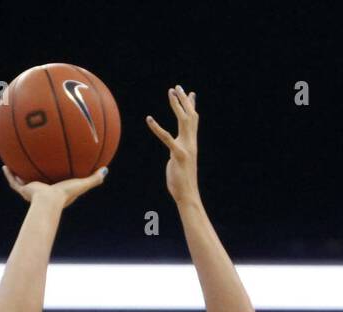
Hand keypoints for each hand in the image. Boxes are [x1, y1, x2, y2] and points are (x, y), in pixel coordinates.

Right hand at [2, 165, 106, 207]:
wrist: (49, 202)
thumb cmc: (66, 195)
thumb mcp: (82, 184)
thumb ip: (94, 178)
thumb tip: (106, 169)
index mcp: (55, 192)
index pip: (56, 183)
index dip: (57, 177)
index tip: (57, 169)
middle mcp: (42, 191)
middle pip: (38, 181)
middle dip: (36, 174)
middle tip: (35, 165)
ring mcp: (31, 191)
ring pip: (23, 181)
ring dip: (19, 173)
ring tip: (14, 164)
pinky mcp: (23, 190)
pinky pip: (14, 181)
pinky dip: (9, 174)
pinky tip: (4, 165)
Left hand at [146, 85, 199, 204]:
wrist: (187, 194)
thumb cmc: (181, 181)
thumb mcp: (180, 162)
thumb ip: (178, 152)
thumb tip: (175, 149)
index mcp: (191, 144)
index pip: (193, 121)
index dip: (191, 106)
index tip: (191, 93)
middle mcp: (191, 143)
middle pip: (190, 116)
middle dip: (184, 100)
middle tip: (177, 87)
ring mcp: (186, 148)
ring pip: (183, 121)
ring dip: (177, 105)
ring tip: (171, 93)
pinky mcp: (178, 154)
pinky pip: (166, 138)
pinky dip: (157, 128)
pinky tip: (149, 119)